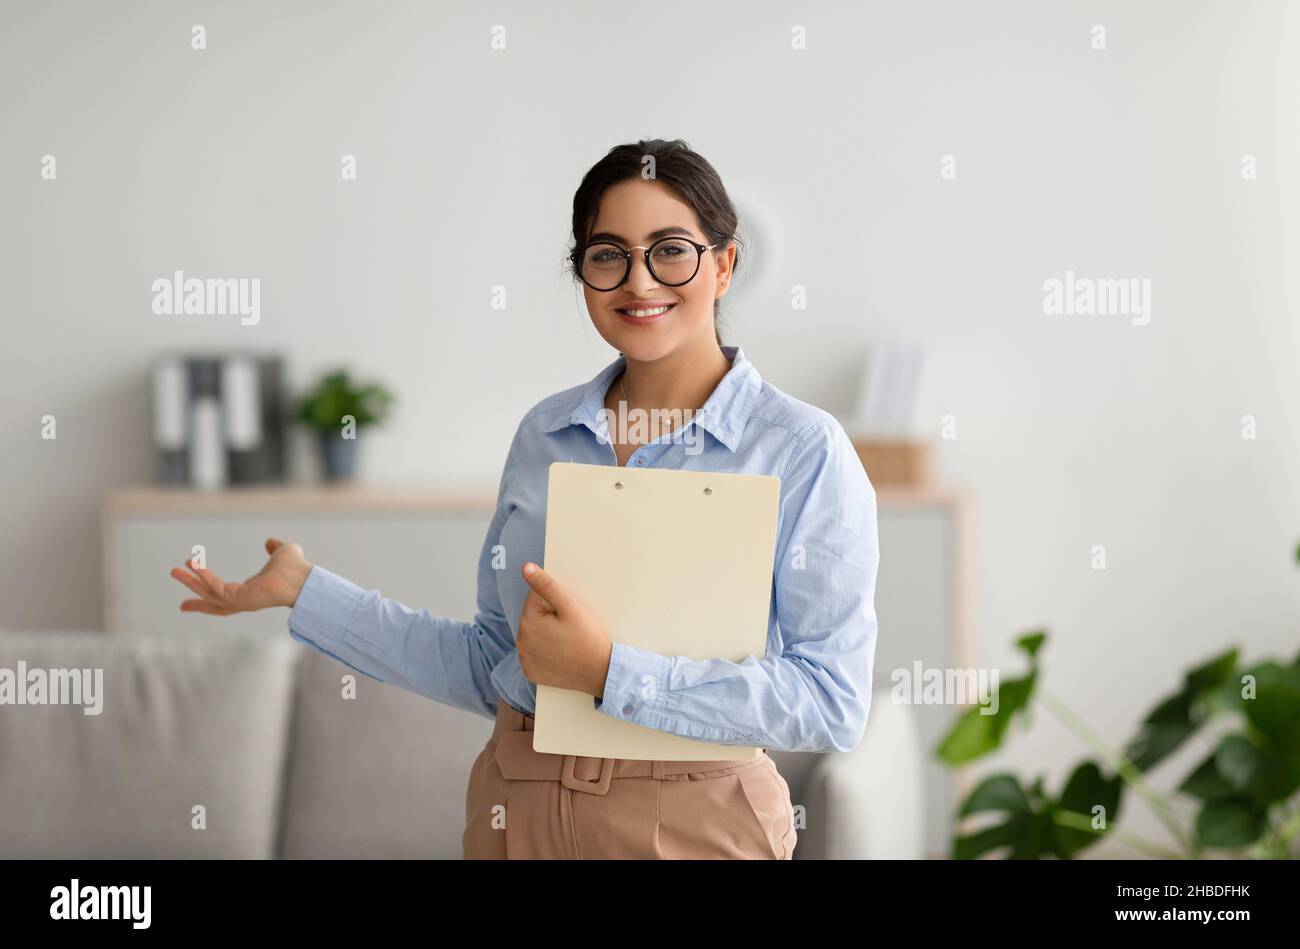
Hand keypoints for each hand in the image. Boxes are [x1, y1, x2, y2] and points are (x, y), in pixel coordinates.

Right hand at [169, 538, 313, 615]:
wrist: (303, 578)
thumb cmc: (296, 568)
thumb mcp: (283, 552)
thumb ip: (275, 548)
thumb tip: (269, 542)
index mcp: (250, 591)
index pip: (224, 595)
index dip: (208, 591)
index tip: (191, 596)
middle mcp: (243, 600)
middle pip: (211, 600)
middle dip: (192, 590)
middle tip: (174, 577)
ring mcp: (240, 602)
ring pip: (208, 594)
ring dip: (190, 582)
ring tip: (173, 570)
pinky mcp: (238, 599)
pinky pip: (215, 587)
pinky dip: (203, 575)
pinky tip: (191, 563)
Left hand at [516, 562, 612, 697]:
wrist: (600, 673)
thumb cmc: (587, 637)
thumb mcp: (570, 606)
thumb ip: (546, 585)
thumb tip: (526, 567)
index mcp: (528, 622)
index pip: (536, 598)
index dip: (555, 603)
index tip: (569, 615)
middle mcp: (520, 641)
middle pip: (533, 618)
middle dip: (548, 618)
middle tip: (570, 629)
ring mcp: (524, 660)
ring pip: (533, 636)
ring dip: (545, 634)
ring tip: (567, 642)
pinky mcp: (531, 673)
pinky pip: (534, 655)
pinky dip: (544, 653)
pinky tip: (560, 655)